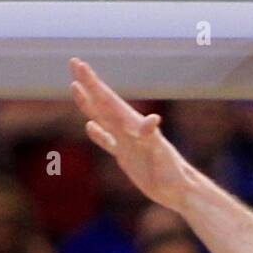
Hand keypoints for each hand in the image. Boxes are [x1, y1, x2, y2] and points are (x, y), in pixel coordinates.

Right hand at [69, 57, 193, 209]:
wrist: (178, 190)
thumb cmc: (172, 172)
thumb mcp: (161, 153)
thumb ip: (152, 136)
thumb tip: (151, 120)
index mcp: (133, 125)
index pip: (107, 99)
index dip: (92, 82)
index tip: (79, 64)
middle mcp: (128, 129)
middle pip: (103, 102)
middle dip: (88, 83)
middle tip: (74, 62)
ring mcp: (126, 142)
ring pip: (102, 118)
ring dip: (89, 103)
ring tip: (75, 87)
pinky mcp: (126, 156)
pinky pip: (108, 141)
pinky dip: (98, 134)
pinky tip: (89, 126)